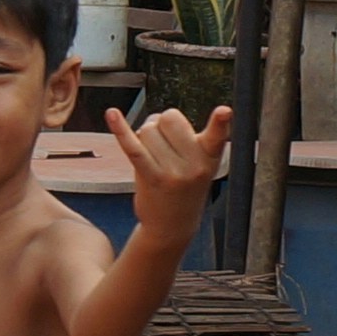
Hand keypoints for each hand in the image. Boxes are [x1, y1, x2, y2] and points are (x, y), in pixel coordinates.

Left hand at [108, 103, 224, 211]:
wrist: (173, 224)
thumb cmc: (185, 186)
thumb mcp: (202, 163)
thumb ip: (189, 138)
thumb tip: (156, 118)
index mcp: (211, 155)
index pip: (218, 134)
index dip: (221, 121)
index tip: (224, 111)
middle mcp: (195, 164)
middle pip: (169, 118)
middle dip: (161, 124)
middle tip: (164, 145)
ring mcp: (173, 172)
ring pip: (149, 130)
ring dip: (145, 137)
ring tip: (154, 156)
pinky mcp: (151, 178)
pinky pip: (133, 148)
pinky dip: (120, 130)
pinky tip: (111, 114)